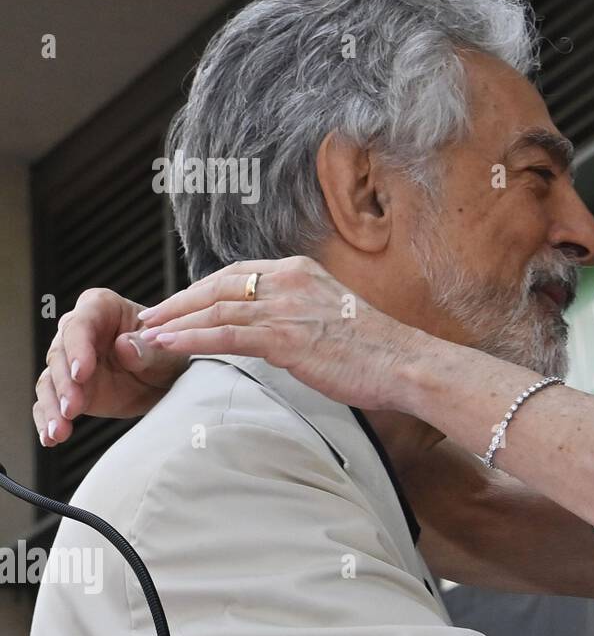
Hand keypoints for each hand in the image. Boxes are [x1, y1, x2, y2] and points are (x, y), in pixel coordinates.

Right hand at [34, 288, 186, 445]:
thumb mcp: (167, 350)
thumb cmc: (169, 351)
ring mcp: (71, 361)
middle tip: (73, 407)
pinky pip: (50, 402)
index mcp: (101, 308)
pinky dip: (48, 420)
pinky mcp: (69, 388)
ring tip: (59, 430)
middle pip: (61, 354)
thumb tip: (124, 346)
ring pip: (51, 381)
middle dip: (65, 384)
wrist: (170, 377)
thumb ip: (147, 348)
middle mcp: (79, 332)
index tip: (83, 373)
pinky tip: (50, 437)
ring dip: (53, 406)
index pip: (81, 325)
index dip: (78, 348)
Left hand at [137, 256, 421, 412]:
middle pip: (218, 286)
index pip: (237, 273)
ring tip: (147, 335)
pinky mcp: (284, 337)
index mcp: (301, 271)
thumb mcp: (333, 317)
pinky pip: (225, 335)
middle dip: (178, 302)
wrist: (404, 364)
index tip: (179, 304)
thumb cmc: (376, 350)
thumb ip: (299, 314)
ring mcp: (286, 308)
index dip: (201, 289)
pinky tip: (169, 345)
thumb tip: (275, 332)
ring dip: (174, 322)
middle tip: (149, 318)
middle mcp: (289, 281)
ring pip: (215, 309)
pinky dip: (190, 339)